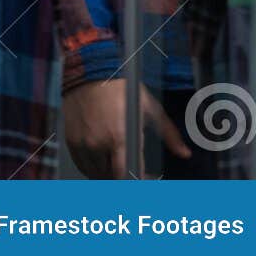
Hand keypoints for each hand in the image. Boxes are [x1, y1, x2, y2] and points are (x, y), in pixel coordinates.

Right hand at [63, 78, 190, 177]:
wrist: (90, 72)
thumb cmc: (121, 88)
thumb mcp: (150, 108)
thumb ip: (168, 134)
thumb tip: (184, 153)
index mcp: (119, 137)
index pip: (126, 175)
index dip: (136, 183)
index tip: (144, 182)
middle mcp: (98, 143)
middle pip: (111, 178)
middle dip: (125, 179)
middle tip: (136, 173)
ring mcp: (82, 142)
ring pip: (96, 174)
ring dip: (109, 175)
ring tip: (119, 166)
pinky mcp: (71, 139)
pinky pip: (82, 165)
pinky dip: (93, 168)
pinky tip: (103, 161)